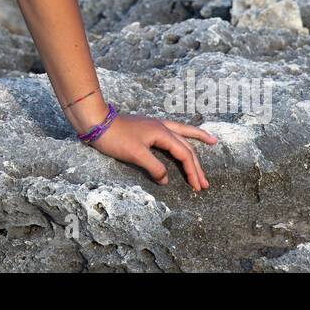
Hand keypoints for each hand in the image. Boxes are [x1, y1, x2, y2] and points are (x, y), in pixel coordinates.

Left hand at [86, 113, 217, 191]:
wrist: (96, 121)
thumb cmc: (115, 137)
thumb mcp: (135, 155)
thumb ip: (154, 167)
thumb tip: (166, 179)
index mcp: (162, 132)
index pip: (184, 154)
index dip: (192, 171)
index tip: (197, 187)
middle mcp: (163, 127)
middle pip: (186, 146)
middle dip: (197, 165)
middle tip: (205, 183)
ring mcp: (156, 126)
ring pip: (182, 134)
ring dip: (196, 142)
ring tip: (212, 141)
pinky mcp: (148, 128)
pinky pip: (172, 131)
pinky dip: (183, 135)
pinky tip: (184, 137)